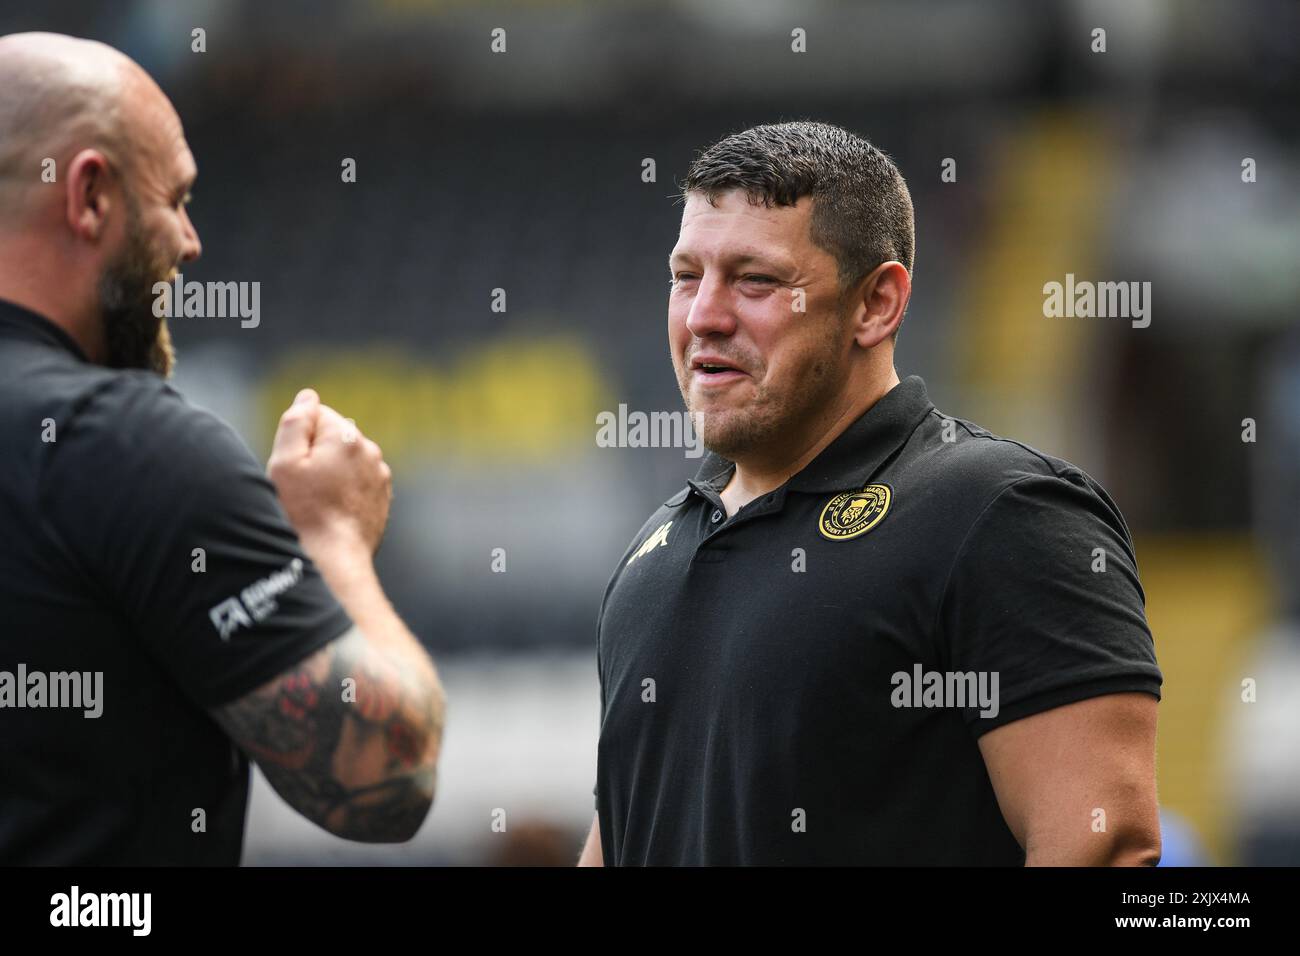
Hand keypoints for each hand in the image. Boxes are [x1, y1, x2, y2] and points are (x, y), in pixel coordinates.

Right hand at [267, 389, 392, 558]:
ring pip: (346, 460)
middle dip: (316, 454)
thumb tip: (308, 397)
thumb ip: (296, 423)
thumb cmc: (303, 513)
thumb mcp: (284, 463)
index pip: (315, 415)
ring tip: (318, 501)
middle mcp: (369, 450)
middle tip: (303, 486)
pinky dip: (345, 490)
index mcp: (345, 435)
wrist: (334, 558)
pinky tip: (333, 510)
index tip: (294, 466)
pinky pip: (357, 482)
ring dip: (331, 472)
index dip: (297, 439)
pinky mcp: (382, 496)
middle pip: (332, 437)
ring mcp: (380, 474)